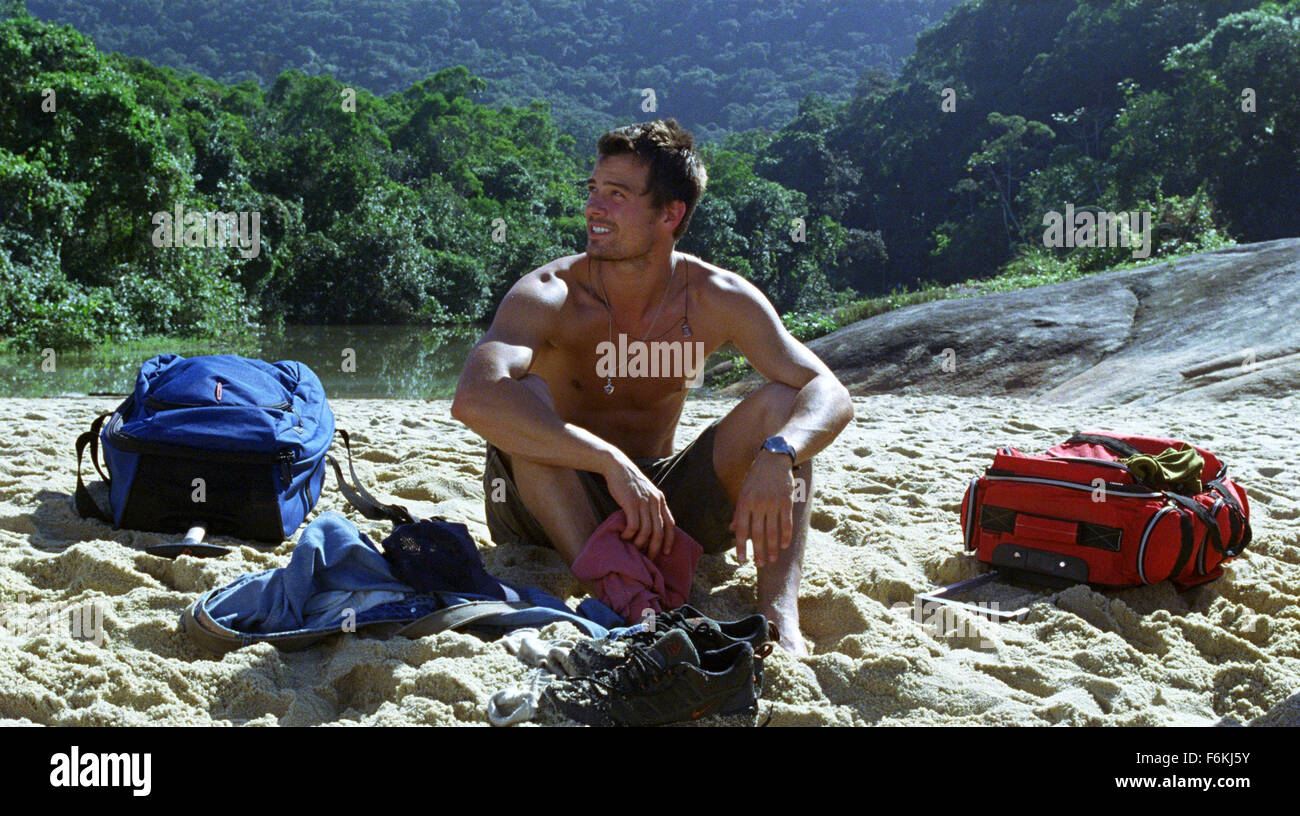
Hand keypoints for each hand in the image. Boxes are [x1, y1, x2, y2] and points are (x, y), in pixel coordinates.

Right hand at [603, 453, 675, 559]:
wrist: (617, 467)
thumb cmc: (629, 482)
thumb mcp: (645, 492)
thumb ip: (650, 506)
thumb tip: (651, 526)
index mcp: (660, 500)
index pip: (670, 524)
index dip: (669, 540)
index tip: (666, 552)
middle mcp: (655, 501)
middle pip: (659, 531)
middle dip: (655, 547)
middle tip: (648, 557)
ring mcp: (643, 502)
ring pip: (646, 531)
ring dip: (640, 543)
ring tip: (633, 547)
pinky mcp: (631, 503)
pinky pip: (633, 526)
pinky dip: (629, 535)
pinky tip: (623, 537)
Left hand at [729, 451, 794, 565]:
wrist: (774, 459)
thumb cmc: (756, 477)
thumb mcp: (743, 491)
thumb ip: (739, 511)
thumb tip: (733, 530)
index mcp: (745, 502)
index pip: (742, 529)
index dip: (741, 546)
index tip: (742, 560)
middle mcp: (758, 504)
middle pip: (758, 533)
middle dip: (759, 551)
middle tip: (760, 565)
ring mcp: (773, 503)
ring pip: (773, 531)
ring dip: (773, 548)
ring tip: (772, 559)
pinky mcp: (787, 502)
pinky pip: (786, 523)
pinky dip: (786, 536)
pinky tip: (784, 546)